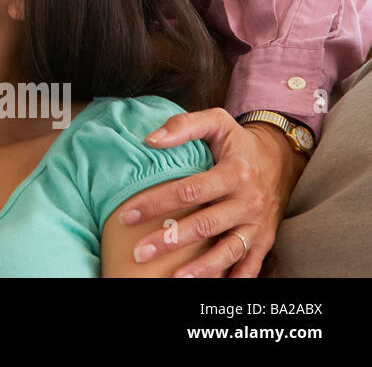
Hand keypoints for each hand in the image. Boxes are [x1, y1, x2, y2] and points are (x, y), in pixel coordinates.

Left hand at [117, 107, 305, 276]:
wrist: (280, 159)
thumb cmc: (238, 142)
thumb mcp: (216, 121)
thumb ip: (183, 125)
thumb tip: (150, 140)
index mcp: (234, 173)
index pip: (188, 191)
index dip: (155, 203)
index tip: (126, 214)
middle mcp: (248, 201)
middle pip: (205, 225)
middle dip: (170, 241)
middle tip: (139, 252)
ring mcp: (257, 224)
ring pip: (228, 251)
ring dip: (201, 268)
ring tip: (174, 279)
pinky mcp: (265, 240)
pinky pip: (250, 265)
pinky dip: (234, 279)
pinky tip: (212, 287)